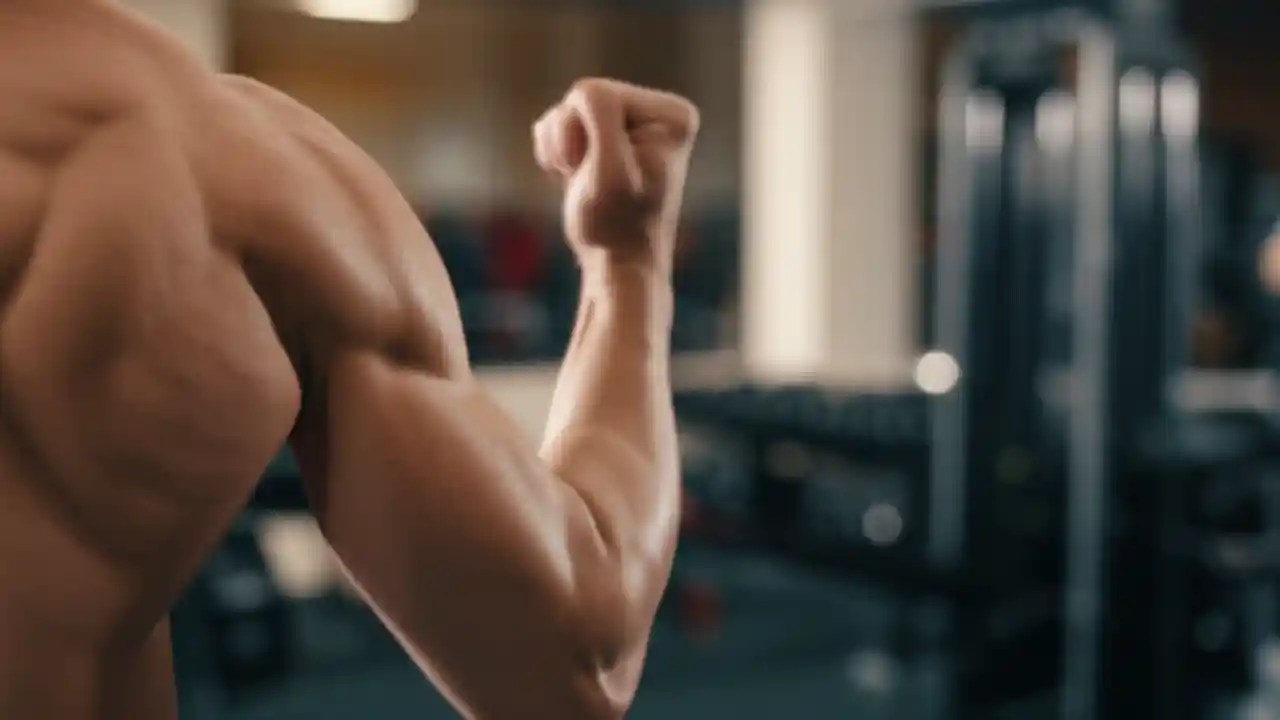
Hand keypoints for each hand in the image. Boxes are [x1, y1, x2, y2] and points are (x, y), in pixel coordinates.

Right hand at [533, 79, 699, 273]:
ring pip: (566, 111)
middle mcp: (659, 113)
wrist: (617, 266)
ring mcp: (632, 124)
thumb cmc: (616, 225)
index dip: (583, 135)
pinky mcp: (607, 138)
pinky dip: (556, 153)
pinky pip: (560, 124)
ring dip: (561, 149)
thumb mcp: (609, 170)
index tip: (601, 175)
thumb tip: (584, 90)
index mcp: (672, 114)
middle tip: (589, 181)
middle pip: (582, 96)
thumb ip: (600, 114)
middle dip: (571, 141)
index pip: (598, 92)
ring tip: (583, 181)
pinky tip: (575, 178)